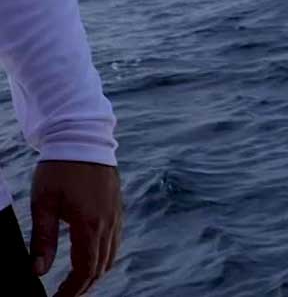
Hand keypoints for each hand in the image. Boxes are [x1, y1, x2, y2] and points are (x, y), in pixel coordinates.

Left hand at [29, 160, 122, 296]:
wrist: (83, 138)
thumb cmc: (58, 170)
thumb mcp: (43, 204)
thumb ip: (42, 240)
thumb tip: (38, 272)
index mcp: (89, 224)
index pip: (85, 270)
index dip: (72, 290)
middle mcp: (108, 222)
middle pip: (101, 267)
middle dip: (84, 286)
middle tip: (64, 296)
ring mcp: (116, 215)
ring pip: (111, 255)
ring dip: (95, 273)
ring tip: (76, 283)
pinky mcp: (117, 207)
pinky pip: (115, 240)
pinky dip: (103, 256)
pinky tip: (90, 258)